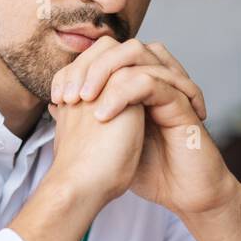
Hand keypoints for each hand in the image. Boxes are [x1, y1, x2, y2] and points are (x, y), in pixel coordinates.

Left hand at [49, 37, 235, 218]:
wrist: (184, 194)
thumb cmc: (152, 171)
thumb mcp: (109, 144)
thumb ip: (88, 122)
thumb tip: (57, 108)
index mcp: (136, 85)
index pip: (104, 56)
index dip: (76, 69)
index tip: (56, 98)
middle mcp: (153, 79)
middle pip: (118, 46)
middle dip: (87, 65)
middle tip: (69, 96)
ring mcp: (169, 87)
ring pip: (137, 53)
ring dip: (104, 71)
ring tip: (83, 100)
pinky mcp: (182, 103)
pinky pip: (152, 81)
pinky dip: (124, 92)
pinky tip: (103, 115)